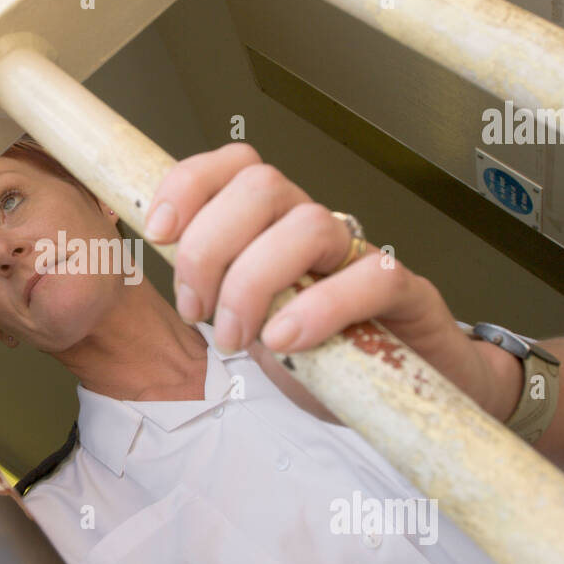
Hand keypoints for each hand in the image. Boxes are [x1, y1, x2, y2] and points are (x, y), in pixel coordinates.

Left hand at [143, 143, 520, 420]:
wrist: (409, 397)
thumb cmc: (327, 356)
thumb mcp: (251, 327)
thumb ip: (212, 295)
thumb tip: (154, 269)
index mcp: (275, 227)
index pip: (234, 166)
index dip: (190, 184)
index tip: (158, 231)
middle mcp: (316, 230)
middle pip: (261, 186)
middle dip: (209, 247)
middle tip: (196, 310)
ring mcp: (362, 257)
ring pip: (308, 225)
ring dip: (253, 283)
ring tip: (237, 338)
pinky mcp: (407, 294)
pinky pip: (370, 279)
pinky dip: (319, 309)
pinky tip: (287, 342)